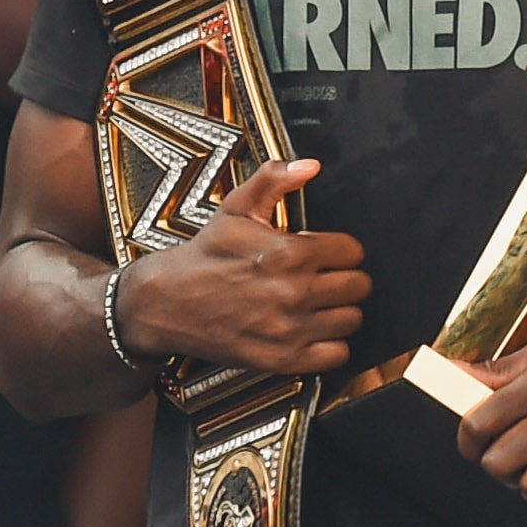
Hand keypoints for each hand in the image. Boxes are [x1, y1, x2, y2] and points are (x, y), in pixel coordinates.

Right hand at [116, 157, 369, 374]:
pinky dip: (332, 344)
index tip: (327, 252)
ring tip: (320, 302)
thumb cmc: (205, 255)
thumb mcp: (236, 207)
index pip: (353, 251)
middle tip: (326, 276)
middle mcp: (294, 293)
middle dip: (346, 277)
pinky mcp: (282, 360)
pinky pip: (337, 355)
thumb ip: (275, 180)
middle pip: (358, 286)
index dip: (342, 249)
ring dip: (341, 310)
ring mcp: (289, 330)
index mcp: (288, 253)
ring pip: (351, 319)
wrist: (167, 302)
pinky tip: (314, 330)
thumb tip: (310, 166)